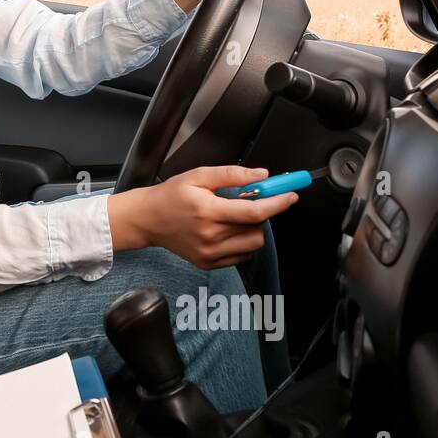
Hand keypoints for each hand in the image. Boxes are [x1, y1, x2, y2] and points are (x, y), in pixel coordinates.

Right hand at [108, 165, 298, 268]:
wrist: (147, 219)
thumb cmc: (171, 196)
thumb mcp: (198, 175)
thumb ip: (231, 174)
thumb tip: (261, 175)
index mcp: (208, 211)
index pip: (254, 212)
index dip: (278, 203)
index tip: (290, 195)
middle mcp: (210, 236)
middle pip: (257, 229)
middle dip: (260, 213)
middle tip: (247, 202)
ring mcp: (209, 253)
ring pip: (253, 244)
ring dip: (253, 229)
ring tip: (234, 217)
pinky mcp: (208, 263)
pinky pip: (242, 256)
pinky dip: (242, 242)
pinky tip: (227, 230)